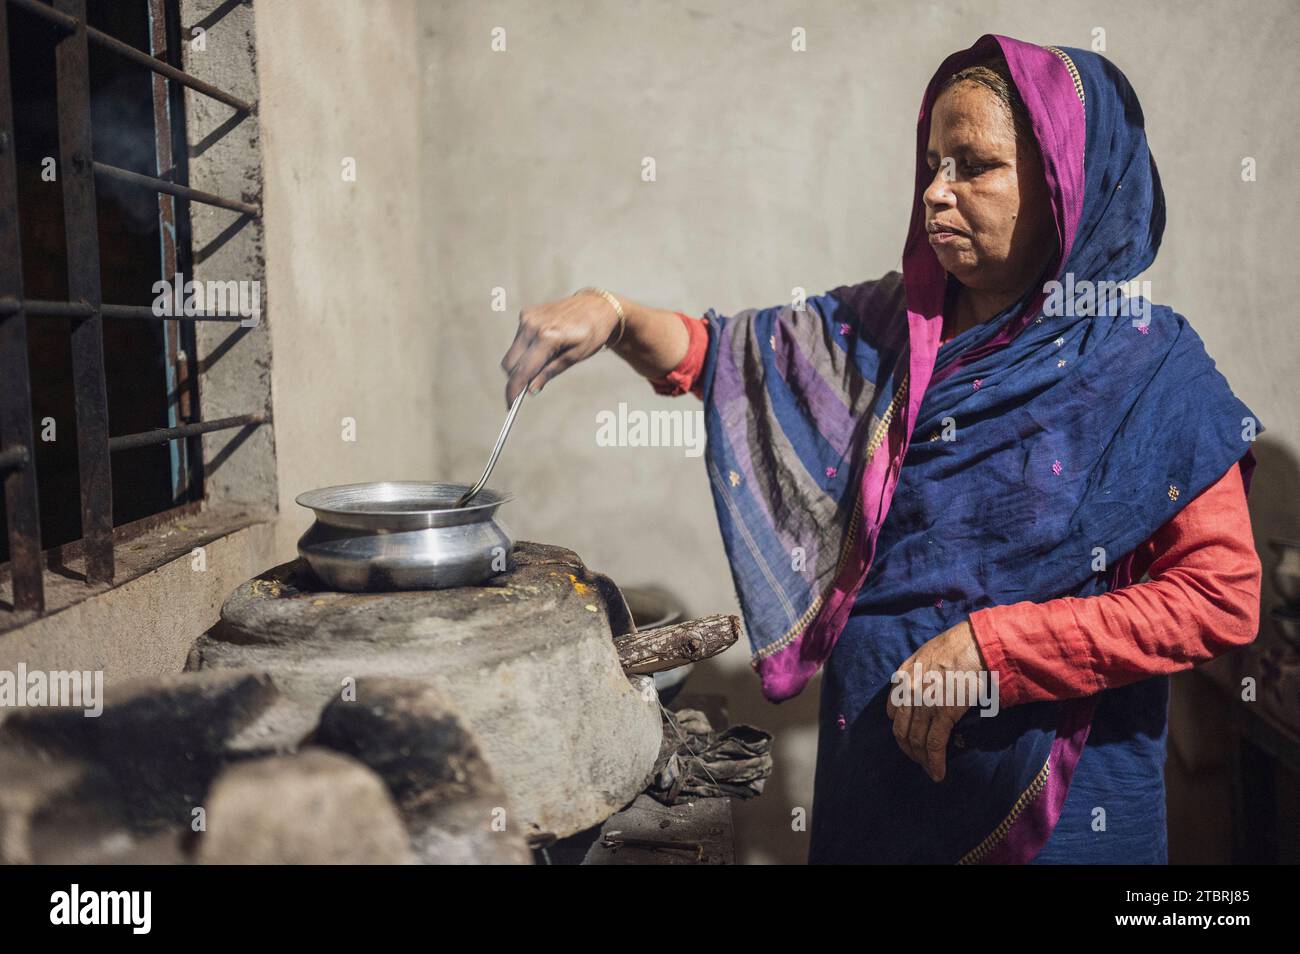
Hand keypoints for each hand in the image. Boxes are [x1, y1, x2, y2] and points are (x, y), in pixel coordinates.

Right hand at [500, 292, 621, 406]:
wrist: (596, 306)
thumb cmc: (592, 333)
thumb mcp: (575, 357)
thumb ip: (550, 372)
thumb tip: (531, 390)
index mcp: (547, 337)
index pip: (523, 370)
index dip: (514, 390)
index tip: (510, 406)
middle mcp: (532, 325)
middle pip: (510, 363)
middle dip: (516, 378)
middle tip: (531, 387)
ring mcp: (527, 317)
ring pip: (513, 353)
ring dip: (522, 363)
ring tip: (547, 359)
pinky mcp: (526, 314)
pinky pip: (518, 340)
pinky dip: (526, 350)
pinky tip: (545, 346)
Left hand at [884, 619, 986, 782]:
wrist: (977, 643)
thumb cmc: (959, 645)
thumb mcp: (927, 654)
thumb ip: (918, 672)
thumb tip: (926, 689)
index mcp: (903, 676)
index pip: (893, 711)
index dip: (901, 728)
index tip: (910, 737)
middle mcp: (908, 691)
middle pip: (901, 730)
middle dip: (909, 749)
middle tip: (919, 760)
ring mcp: (924, 703)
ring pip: (916, 740)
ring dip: (922, 760)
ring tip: (930, 771)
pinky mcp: (943, 712)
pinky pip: (934, 744)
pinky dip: (934, 762)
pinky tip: (938, 774)